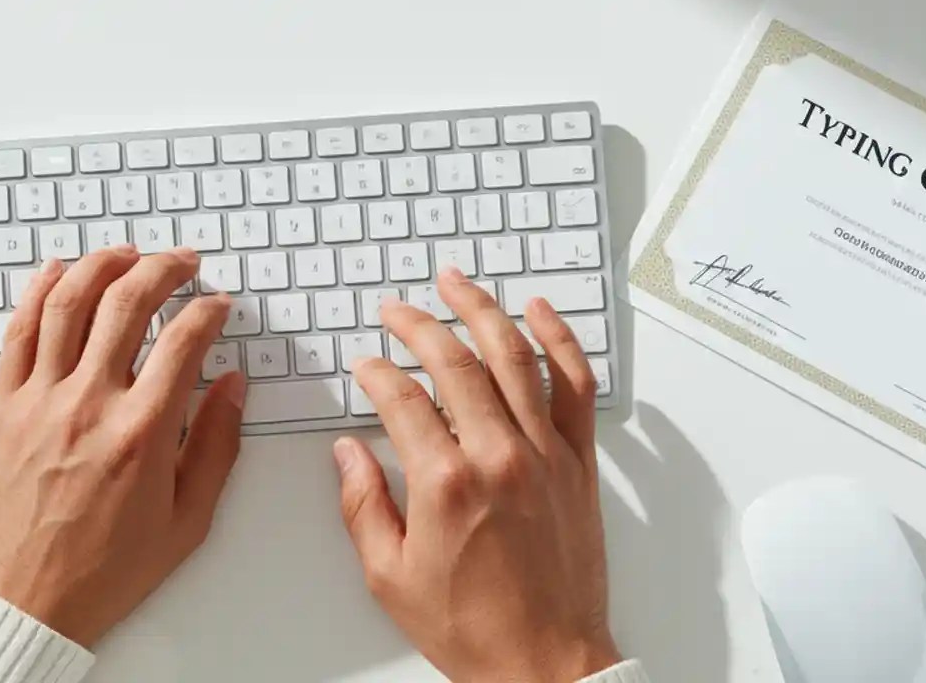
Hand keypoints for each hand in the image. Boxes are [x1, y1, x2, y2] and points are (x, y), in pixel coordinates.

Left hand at [0, 246, 245, 647]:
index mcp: (142, 433)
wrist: (30, 598)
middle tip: (183, 261)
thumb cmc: (111, 566)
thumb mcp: (189, 517)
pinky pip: (19, 332)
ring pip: (69, 304)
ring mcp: (41, 402)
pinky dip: (39, 292)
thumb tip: (233, 387)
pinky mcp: (5, 407)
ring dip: (103, 265)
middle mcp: (90, 406)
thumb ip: (216, 445)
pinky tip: (58, 271)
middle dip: (163, 270)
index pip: (184, 342)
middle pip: (127, 305)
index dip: (209, 311)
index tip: (219, 304)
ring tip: (128, 253)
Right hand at [335, 268, 620, 681]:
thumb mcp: (390, 577)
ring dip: (483, 310)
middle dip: (419, 324)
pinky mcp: (578, 462)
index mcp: (446, 484)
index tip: (364, 365)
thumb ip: (362, 505)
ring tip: (458, 281)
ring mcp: (546, 453)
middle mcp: (499, 456)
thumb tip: (347, 451)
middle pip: (455, 362)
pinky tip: (541, 313)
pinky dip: (560, 341)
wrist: (546, 664)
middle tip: (397, 308)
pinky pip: (574, 386)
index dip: (376, 373)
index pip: (401, 399)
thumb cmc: (473, 629)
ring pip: (515, 357)